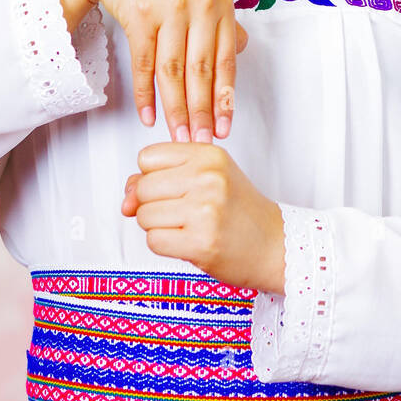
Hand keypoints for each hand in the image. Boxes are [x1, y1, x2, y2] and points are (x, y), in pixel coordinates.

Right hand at [57, 0, 248, 143]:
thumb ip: (219, 21)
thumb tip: (240, 49)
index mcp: (219, 4)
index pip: (226, 61)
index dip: (224, 99)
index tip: (224, 129)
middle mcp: (199, 5)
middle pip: (201, 71)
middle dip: (201, 112)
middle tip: (201, 143)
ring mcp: (169, 9)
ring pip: (173, 71)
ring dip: (175, 109)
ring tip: (179, 136)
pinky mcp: (140, 14)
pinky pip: (144, 63)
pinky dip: (145, 93)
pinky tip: (148, 116)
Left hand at [120, 141, 285, 294]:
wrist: (275, 244)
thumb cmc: (239, 211)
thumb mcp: (207, 178)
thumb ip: (162, 178)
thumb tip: (125, 199)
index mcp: (209, 155)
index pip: (147, 157)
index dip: (151, 176)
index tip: (170, 187)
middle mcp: (207, 178)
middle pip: (142, 187)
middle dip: (151, 204)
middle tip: (180, 212)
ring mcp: (204, 210)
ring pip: (144, 215)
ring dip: (158, 227)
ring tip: (186, 227)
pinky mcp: (201, 242)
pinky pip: (154, 241)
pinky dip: (164, 245)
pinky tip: (187, 242)